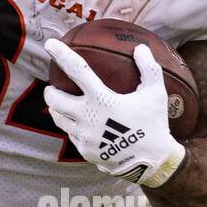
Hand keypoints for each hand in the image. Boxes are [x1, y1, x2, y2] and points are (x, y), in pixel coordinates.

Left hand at [43, 40, 185, 188]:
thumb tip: (140, 47)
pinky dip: (72, 127)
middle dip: (50, 91)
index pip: (77, 70)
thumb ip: (149, 68)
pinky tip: (81, 125)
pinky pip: (71, 135)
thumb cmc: (154, 124)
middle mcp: (88, 118)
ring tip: (63, 105)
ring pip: (58, 118)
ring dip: (57, 109)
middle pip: (54, 99)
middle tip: (54, 87)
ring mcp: (84, 137)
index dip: (62, 54)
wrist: (152, 162)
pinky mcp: (85, 151)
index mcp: (103, 100)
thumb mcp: (156, 94)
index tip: (49, 44)